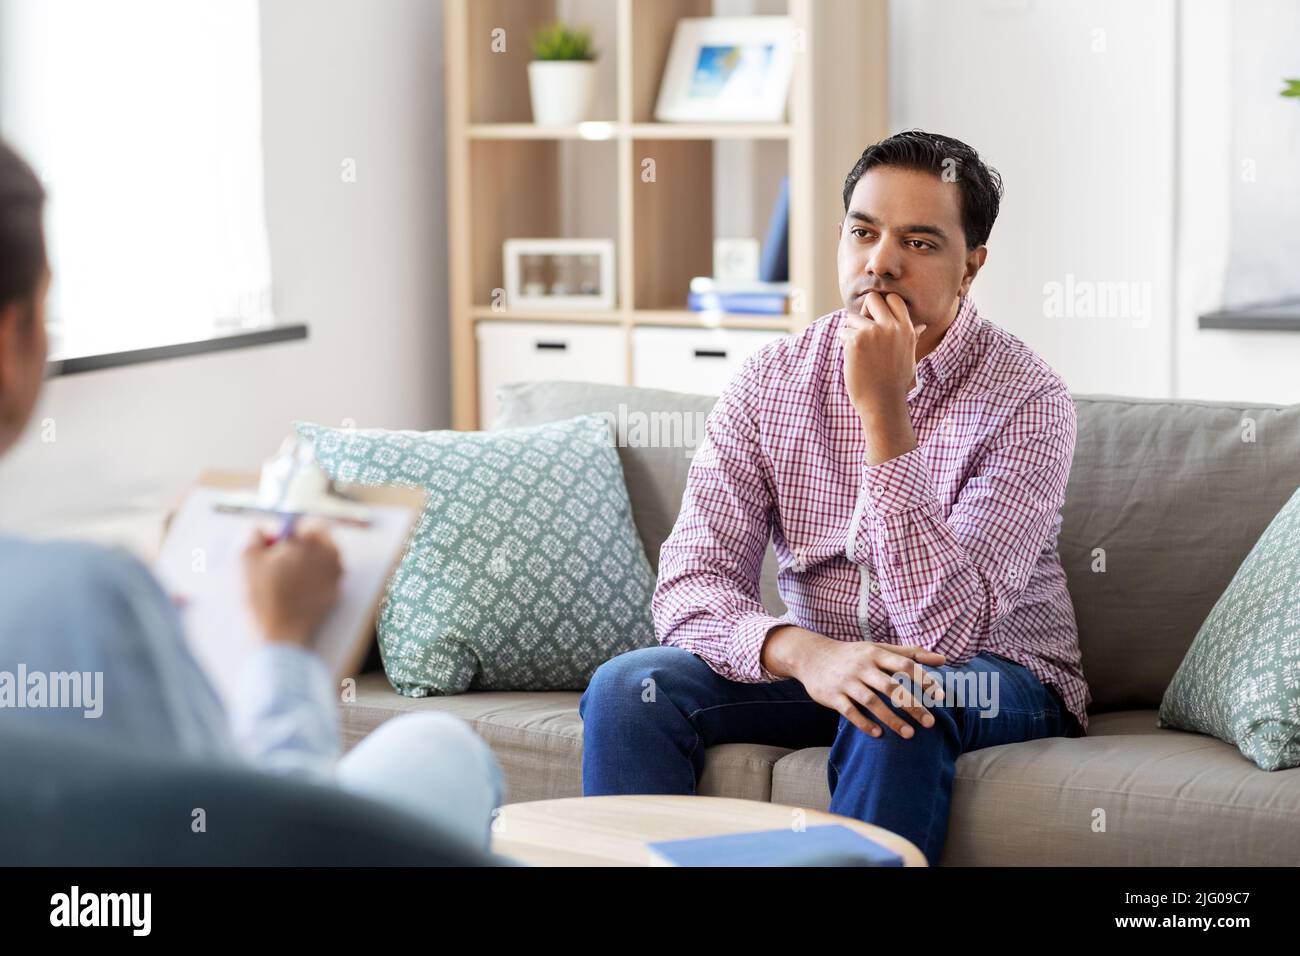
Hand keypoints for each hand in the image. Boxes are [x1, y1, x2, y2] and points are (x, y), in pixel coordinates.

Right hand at [242, 520, 342, 646]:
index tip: (275, 545)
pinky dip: (310, 580)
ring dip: (305, 562)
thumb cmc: (262, 595)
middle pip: (318, 539)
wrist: (279, 635)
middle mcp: (332, 555)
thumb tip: (265, 528)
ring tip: (283, 580)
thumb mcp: (246, 556)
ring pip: (321, 558)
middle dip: (299, 545)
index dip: (287, 532)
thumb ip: (254, 532)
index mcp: (313, 540)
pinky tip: (293, 593)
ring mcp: (337, 576)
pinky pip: (323, 578)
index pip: (305, 522)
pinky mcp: (336, 594)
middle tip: (277, 562)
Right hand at [763, 625, 946, 738]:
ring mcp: (846, 681)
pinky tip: (878, 734)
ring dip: (891, 719)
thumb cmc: (854, 654)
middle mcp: (862, 666)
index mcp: (876, 653)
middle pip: (891, 687)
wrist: (812, 656)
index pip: (904, 665)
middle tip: (930, 723)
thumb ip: (910, 653)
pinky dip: (864, 723)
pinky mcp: (832, 696)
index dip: (923, 680)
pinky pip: (850, 712)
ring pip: (871, 702)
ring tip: (909, 734)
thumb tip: (943, 658)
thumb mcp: (879, 648)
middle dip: (912, 706)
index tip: (940, 696)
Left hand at [838, 291, 926, 414]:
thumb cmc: (895, 382)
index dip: (881, 307)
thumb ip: (912, 337)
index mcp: (907, 328)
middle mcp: (891, 327)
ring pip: (852, 318)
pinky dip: (844, 344)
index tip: (876, 321)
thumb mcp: (909, 357)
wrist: (882, 403)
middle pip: (872, 298)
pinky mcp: (856, 341)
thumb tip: (922, 326)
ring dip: (850, 332)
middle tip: (862, 330)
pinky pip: (843, 332)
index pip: (892, 299)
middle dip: (863, 312)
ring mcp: (873, 332)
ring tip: (860, 354)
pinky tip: (853, 360)